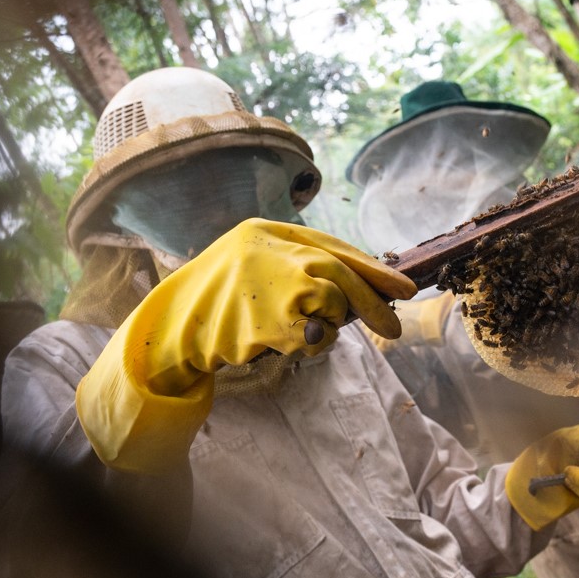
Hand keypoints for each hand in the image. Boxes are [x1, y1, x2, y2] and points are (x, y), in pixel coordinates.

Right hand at [77, 218, 416, 470]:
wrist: (174, 327)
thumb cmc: (217, 297)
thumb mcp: (254, 260)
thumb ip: (298, 261)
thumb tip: (355, 285)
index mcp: (270, 231)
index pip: (335, 247)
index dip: (374, 270)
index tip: (404, 288)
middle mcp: (275, 252)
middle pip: (342, 278)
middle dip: (372, 305)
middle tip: (394, 328)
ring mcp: (275, 286)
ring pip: (331, 312)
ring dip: (325, 328)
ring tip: (291, 328)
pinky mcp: (275, 321)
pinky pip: (315, 338)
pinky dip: (309, 345)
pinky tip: (278, 340)